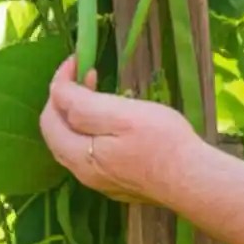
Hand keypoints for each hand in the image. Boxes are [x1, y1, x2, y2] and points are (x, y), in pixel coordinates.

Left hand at [39, 57, 197, 201]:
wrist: (193, 179)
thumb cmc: (162, 141)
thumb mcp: (122, 115)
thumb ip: (83, 105)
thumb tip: (59, 92)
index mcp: (79, 155)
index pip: (50, 116)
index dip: (59, 83)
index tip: (77, 60)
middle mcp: (82, 172)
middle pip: (57, 133)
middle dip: (65, 100)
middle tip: (88, 74)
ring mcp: (100, 181)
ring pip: (74, 145)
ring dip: (78, 116)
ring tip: (100, 93)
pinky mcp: (118, 184)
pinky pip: (92, 154)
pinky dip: (93, 131)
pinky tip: (115, 123)